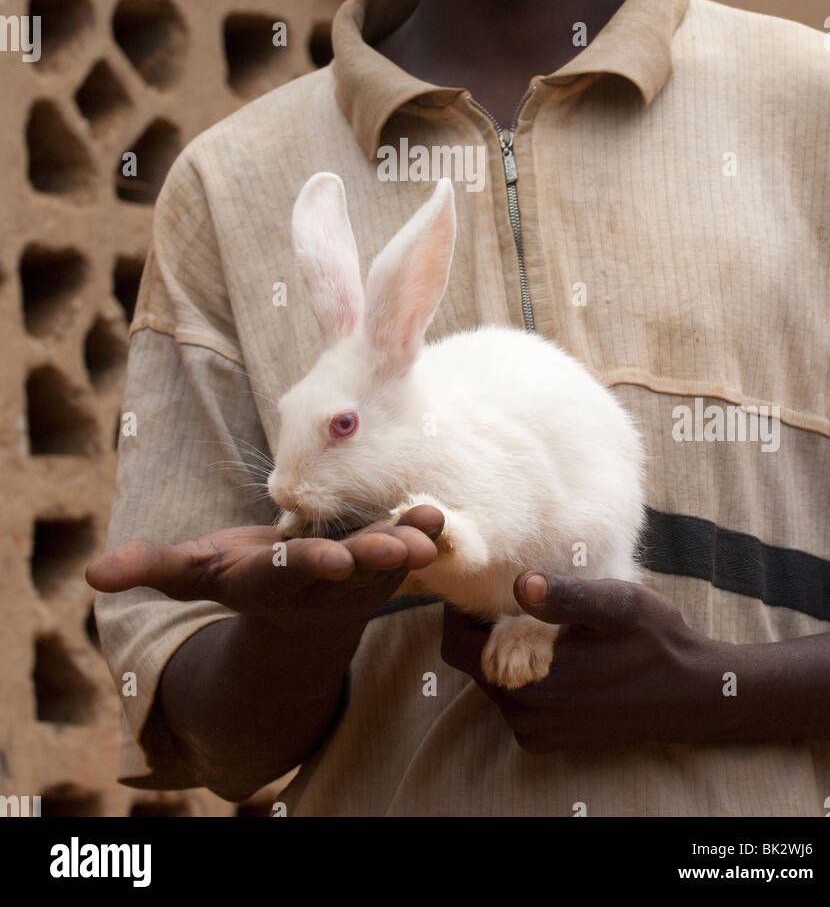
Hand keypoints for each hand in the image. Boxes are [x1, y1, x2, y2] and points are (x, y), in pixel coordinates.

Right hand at [85, 505, 445, 636]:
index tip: (332, 560)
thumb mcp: (194, 572)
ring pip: (391, 559)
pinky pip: (412, 547)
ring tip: (436, 521)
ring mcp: (362, 577)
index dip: (311, 565)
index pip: (293, 572)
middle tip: (408, 547)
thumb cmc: (240, 576)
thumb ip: (151, 566)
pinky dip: (430, 531)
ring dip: (414, 542)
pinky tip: (446, 508)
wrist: (297, 613)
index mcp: (275, 579)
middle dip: (377, 558)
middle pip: (353, 569)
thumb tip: (91, 575)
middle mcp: (323, 582)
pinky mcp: (388, 564)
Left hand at [441, 573, 730, 751]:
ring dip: (505, 651)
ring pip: (493, 681)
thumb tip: (523, 584)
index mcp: (531, 679)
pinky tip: (554, 652)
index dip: (459, 612)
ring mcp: (536, 731)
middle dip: (485, 629)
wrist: (690, 694)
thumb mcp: (616, 604)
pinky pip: (514, 701)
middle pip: (473, 663)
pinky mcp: (548, 740)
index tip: (481, 585)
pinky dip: (522, 674)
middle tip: (514, 597)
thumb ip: (566, 595)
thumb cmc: (654, 640)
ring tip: (540, 623)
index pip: (457, 645)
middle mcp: (525, 714)